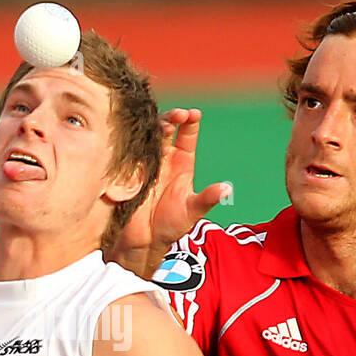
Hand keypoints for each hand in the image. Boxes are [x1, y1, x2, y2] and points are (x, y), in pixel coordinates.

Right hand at [116, 109, 231, 259]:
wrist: (144, 240)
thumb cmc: (171, 225)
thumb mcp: (192, 211)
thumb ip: (208, 198)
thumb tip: (227, 190)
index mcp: (181, 161)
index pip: (187, 133)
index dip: (190, 121)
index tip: (194, 114)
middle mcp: (163, 157)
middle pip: (166, 127)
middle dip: (172, 117)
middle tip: (178, 116)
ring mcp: (145, 161)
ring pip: (147, 135)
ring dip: (153, 126)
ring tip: (163, 126)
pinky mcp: (128, 169)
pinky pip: (130, 150)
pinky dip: (134, 138)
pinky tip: (137, 134)